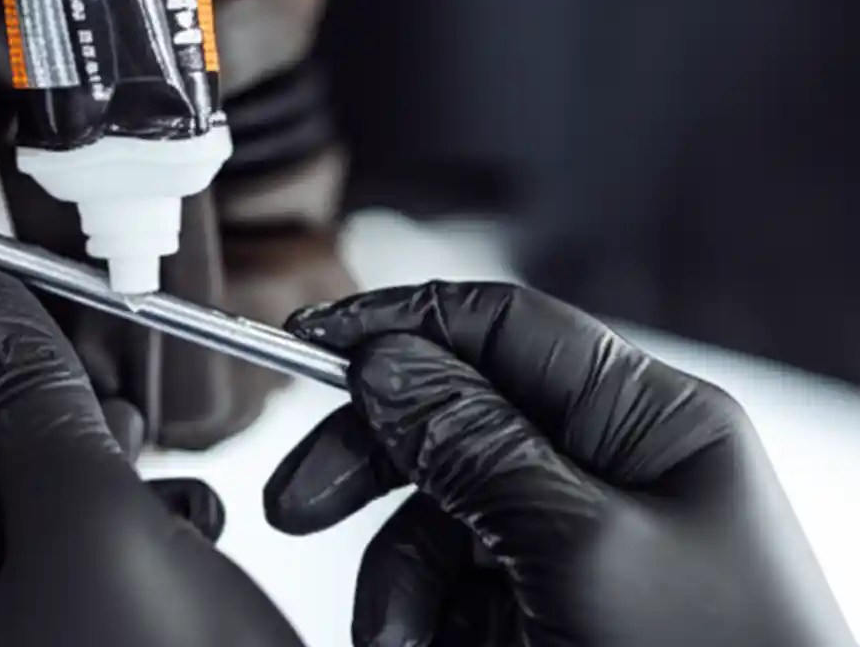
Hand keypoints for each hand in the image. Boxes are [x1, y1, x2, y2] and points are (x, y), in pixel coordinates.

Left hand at [0, 269, 301, 646]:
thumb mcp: (95, 531)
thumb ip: (41, 419)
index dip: (14, 367)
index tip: (34, 301)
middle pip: (12, 505)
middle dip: (73, 435)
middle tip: (115, 380)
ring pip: (69, 551)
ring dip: (117, 494)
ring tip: (158, 465)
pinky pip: (111, 595)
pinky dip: (149, 555)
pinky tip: (193, 543)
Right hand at [264, 282, 853, 646]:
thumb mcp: (580, 552)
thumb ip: (475, 446)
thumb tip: (386, 361)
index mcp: (647, 422)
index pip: (504, 329)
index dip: (401, 325)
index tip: (309, 341)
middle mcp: (609, 468)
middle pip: (456, 419)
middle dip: (373, 462)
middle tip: (294, 505)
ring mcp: (575, 541)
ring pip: (440, 515)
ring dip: (395, 574)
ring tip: (390, 639)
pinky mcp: (547, 605)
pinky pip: (452, 584)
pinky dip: (420, 616)